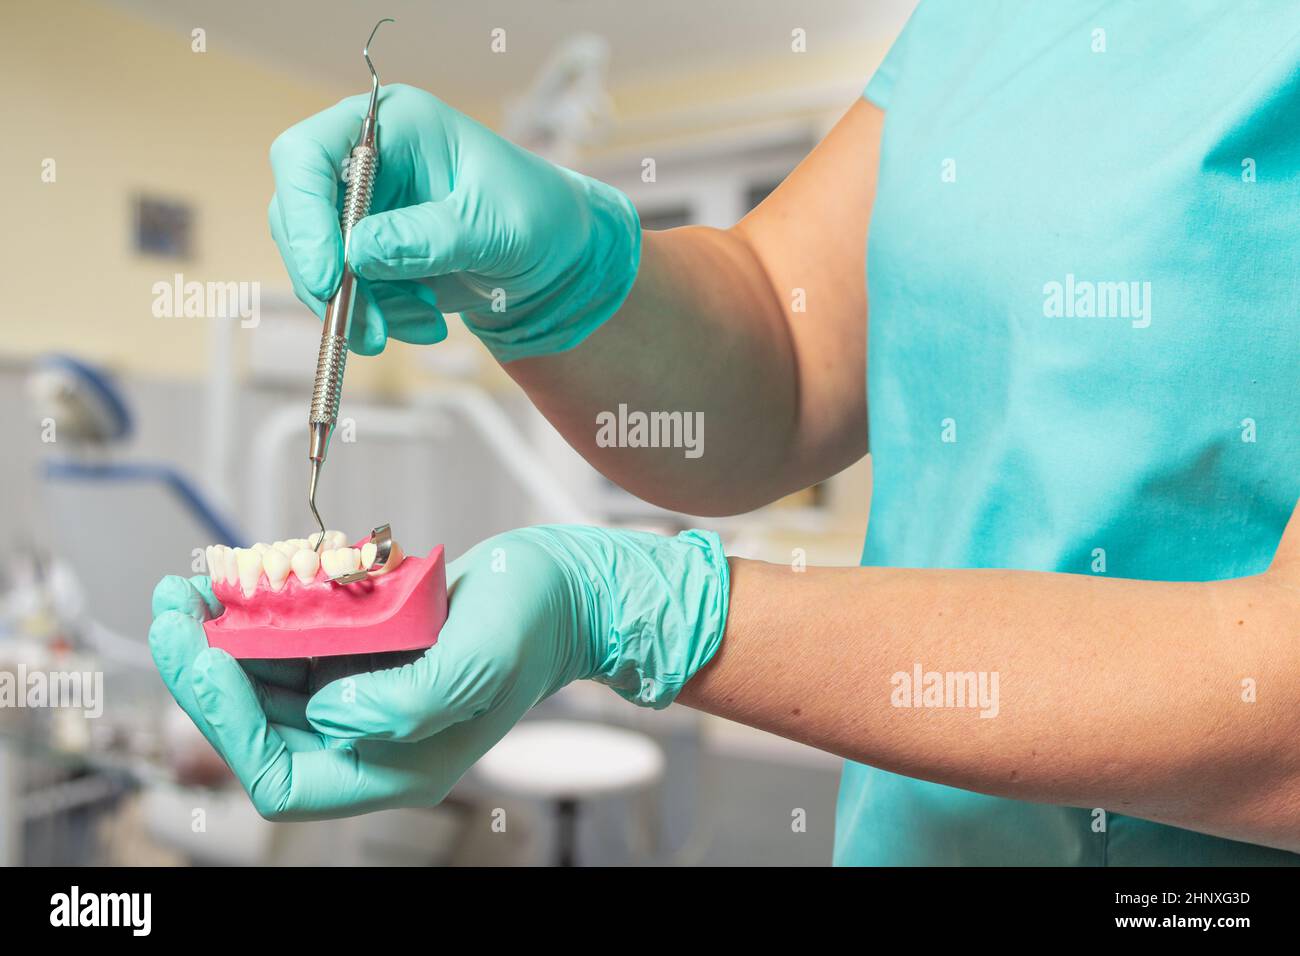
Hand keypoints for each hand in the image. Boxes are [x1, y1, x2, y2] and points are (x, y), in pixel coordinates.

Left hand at [149, 526, 727, 819]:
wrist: (566, 591)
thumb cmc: (535, 625)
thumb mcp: (481, 661)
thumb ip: (406, 703)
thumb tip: (327, 709)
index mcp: (396, 767)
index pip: (282, 775)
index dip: (230, 724)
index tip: (204, 656)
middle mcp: (370, 740)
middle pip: (259, 730)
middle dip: (205, 672)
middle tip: (173, 607)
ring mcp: (364, 698)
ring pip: (267, 686)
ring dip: (222, 640)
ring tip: (193, 588)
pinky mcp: (363, 659)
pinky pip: (294, 648)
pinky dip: (261, 616)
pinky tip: (245, 581)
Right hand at [268, 84, 641, 359]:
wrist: (558, 260)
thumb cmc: (539, 220)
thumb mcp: (495, 228)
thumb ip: (430, 238)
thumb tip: (357, 253)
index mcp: (394, 124)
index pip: (307, 154)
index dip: (304, 214)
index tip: (327, 275)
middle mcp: (366, 159)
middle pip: (298, 214)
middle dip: (329, 278)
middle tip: (363, 328)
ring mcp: (363, 207)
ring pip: (318, 262)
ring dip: (359, 307)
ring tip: (420, 324)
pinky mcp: (369, 252)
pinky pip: (345, 292)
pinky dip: (377, 317)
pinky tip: (425, 322)